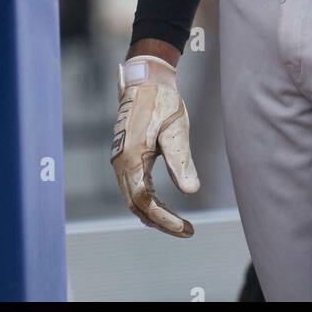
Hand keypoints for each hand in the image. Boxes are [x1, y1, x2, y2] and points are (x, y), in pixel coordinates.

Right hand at [111, 55, 197, 236]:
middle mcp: (121, 163)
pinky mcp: (125, 157)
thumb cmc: (162, 101)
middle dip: (160, 222)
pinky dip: (147, 201)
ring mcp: (120, 161)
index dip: (164, 219)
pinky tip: (163, 207)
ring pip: (133, 199)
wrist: (147, 79)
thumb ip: (181, 160)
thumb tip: (191, 191)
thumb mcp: (176, 128)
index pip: (144, 201)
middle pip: (136, 205)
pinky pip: (133, 187)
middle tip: (186, 231)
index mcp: (131, 158)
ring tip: (177, 224)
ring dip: (153, 214)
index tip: (185, 228)